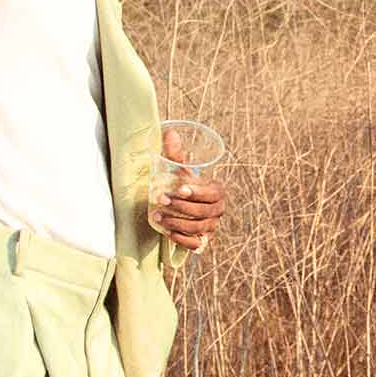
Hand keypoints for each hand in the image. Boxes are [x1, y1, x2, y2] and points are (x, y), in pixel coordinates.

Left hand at [153, 127, 226, 252]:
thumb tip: (170, 132)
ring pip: (198, 228)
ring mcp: (212, 227)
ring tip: (157, 216)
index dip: (197, 193)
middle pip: (204, 212)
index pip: (212, 194)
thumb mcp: (179, 172)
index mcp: (217, 192)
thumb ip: (176, 154)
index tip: (179, 189)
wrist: (183, 209)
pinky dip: (182, 239)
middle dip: (181, 207)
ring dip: (176, 222)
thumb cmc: (182, 187)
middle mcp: (218, 210)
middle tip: (160, 200)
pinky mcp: (203, 241)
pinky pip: (196, 244)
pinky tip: (168, 232)